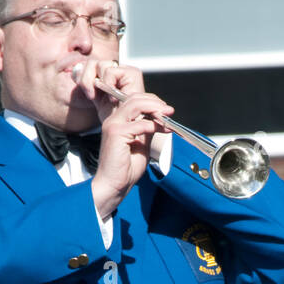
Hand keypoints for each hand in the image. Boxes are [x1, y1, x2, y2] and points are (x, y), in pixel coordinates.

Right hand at [73, 60, 173, 214]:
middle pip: (135, 98)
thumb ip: (147, 131)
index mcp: (118, 121)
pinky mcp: (116, 133)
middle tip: (170, 110)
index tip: (167, 110)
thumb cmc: (125, 169)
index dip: (152, 102)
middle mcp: (114, 120)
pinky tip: (163, 130)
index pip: (135, 100)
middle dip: (155, 102)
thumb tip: (160, 120)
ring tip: (167, 116)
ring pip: (135, 104)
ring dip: (155, 109)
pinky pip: (139, 123)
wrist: (114, 185)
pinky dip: (153, 125)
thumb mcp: (141, 145)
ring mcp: (113, 125)